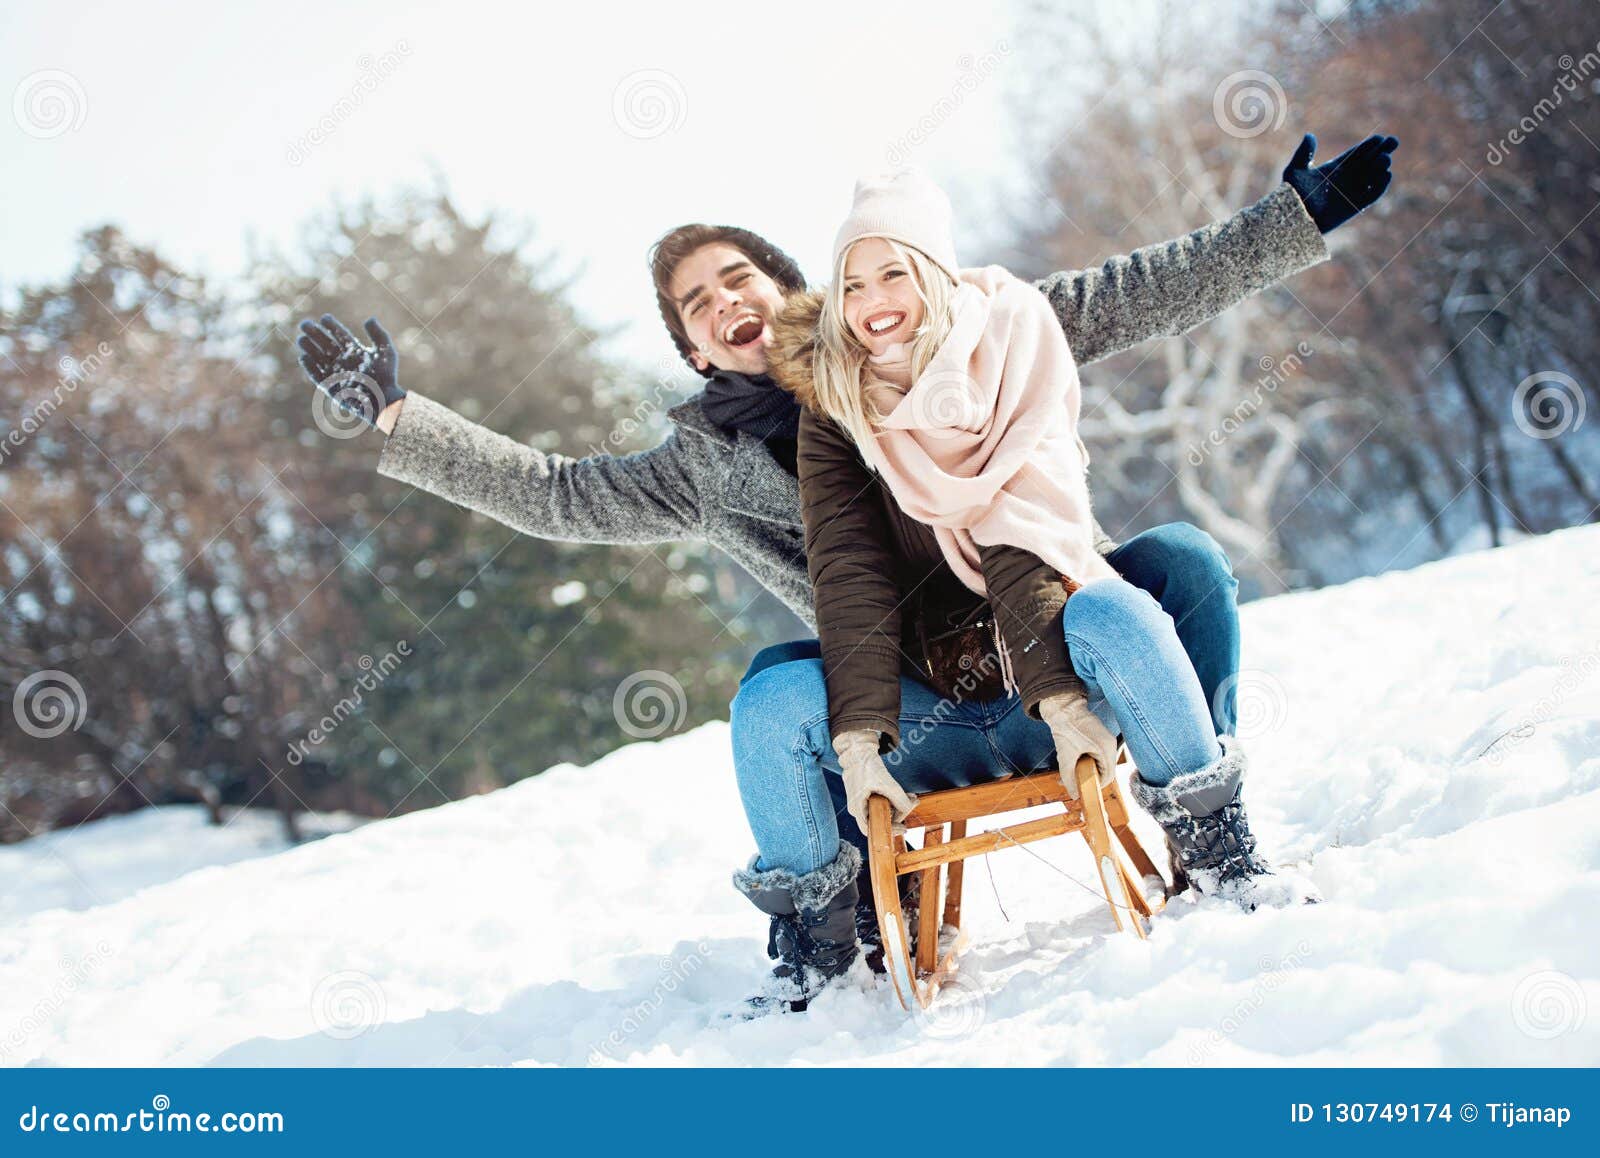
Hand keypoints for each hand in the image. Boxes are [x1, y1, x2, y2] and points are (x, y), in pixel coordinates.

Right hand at [296, 313, 404, 429]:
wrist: (383, 400)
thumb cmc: (387, 377)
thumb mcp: (385, 352)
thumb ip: (379, 335)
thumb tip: (369, 319)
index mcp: (354, 351)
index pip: (340, 335)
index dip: (331, 326)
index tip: (324, 318)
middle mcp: (343, 360)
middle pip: (325, 343)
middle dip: (314, 333)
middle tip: (305, 324)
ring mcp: (336, 373)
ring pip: (318, 357)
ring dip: (309, 348)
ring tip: (301, 339)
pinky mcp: (330, 386)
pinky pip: (317, 375)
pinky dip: (310, 367)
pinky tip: (303, 357)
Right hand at [833, 729, 916, 835]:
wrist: (857, 750)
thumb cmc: (866, 765)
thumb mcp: (885, 783)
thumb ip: (898, 798)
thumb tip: (910, 809)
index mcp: (857, 809)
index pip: (873, 831)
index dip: (889, 831)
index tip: (904, 827)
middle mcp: (858, 809)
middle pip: (879, 821)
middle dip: (898, 815)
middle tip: (911, 806)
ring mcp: (861, 802)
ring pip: (882, 811)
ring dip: (897, 806)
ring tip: (910, 798)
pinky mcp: (865, 795)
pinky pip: (880, 803)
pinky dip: (892, 800)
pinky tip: (904, 795)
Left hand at [1039, 690, 1118, 800]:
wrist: (1062, 706)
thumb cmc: (1066, 728)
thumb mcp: (1065, 757)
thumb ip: (1069, 778)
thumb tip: (1073, 795)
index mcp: (1106, 749)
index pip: (1108, 776)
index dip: (1095, 786)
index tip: (1083, 791)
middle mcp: (1110, 744)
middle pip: (1104, 770)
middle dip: (1088, 778)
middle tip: (1073, 782)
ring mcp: (1106, 739)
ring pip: (1099, 763)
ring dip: (1085, 770)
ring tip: (1069, 772)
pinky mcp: (1099, 736)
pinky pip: (1096, 754)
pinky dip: (1085, 760)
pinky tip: (1072, 762)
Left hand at [1282, 132, 1398, 233]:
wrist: (1295, 219)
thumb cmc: (1292, 196)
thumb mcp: (1295, 171)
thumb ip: (1304, 153)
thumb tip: (1309, 135)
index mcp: (1336, 167)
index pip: (1358, 152)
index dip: (1370, 145)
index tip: (1378, 138)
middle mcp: (1348, 177)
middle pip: (1370, 161)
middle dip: (1383, 151)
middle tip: (1392, 142)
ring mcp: (1353, 191)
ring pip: (1374, 176)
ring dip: (1382, 166)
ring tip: (1384, 159)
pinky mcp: (1356, 206)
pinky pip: (1373, 194)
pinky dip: (1381, 186)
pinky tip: (1386, 175)